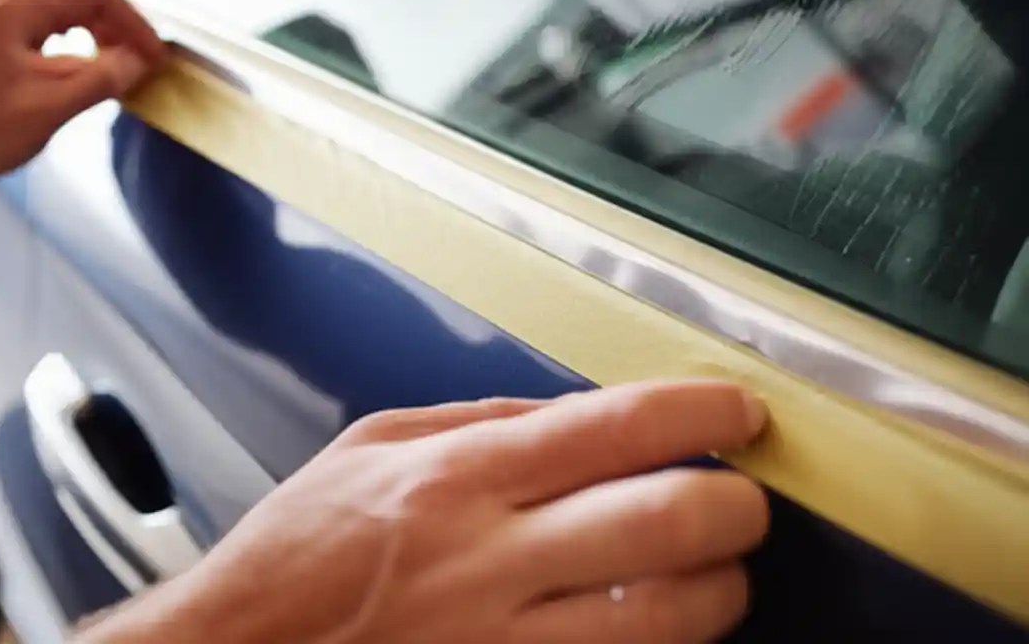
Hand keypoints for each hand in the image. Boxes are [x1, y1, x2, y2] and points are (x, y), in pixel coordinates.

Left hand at [0, 0, 165, 185]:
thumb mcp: (48, 109)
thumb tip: (134, 62)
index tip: (152, 56)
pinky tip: (59, 70)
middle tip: (128, 52)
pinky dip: (53, 32)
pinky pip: (22, 16)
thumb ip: (100, 79)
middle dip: (108, 13)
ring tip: (100, 64)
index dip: (132, 24)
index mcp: (11, 7)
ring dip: (81, 22)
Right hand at [79, 381, 769, 643]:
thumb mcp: (369, 449)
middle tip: (743, 500)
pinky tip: (648, 627)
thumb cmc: (293, 560)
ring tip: (715, 572)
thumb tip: (573, 414)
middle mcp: (485, 561)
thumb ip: (477, 422)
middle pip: (663, 523)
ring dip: (717, 592)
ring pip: (663, 622)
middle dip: (735, 508)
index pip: (613, 426)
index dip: (699, 414)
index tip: (734, 415)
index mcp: (455, 479)